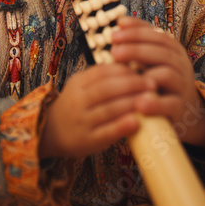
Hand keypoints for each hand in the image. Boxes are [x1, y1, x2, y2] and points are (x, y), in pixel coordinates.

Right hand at [39, 63, 154, 158]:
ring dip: (131, 103)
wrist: (51, 131)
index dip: (125, 70)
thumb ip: (103, 76)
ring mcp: (81, 121)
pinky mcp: (86, 140)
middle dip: (132, 85)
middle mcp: (78, 100)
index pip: (103, 72)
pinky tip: (137, 122)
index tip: (144, 69)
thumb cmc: (76, 105)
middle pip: (107, 89)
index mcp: (78, 83)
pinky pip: (106, 132)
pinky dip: (122, 126)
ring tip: (151, 100)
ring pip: (108, 109)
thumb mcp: (83, 86)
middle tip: (153, 83)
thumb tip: (134, 65)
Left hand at [110, 17, 204, 149]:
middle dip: (136, 49)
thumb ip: (138, 43)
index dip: (137, 31)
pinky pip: (170, 104)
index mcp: (173, 50)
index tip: (115, 31)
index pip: (158, 35)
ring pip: (168, 74)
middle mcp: (181, 65)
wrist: (186, 111)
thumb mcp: (151, 60)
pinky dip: (155, 103)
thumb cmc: (160, 81)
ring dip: (145, 72)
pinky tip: (139, 103)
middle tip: (114, 52)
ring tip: (123, 74)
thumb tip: (120, 22)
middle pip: (162, 52)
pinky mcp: (180, 107)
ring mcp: (182, 86)